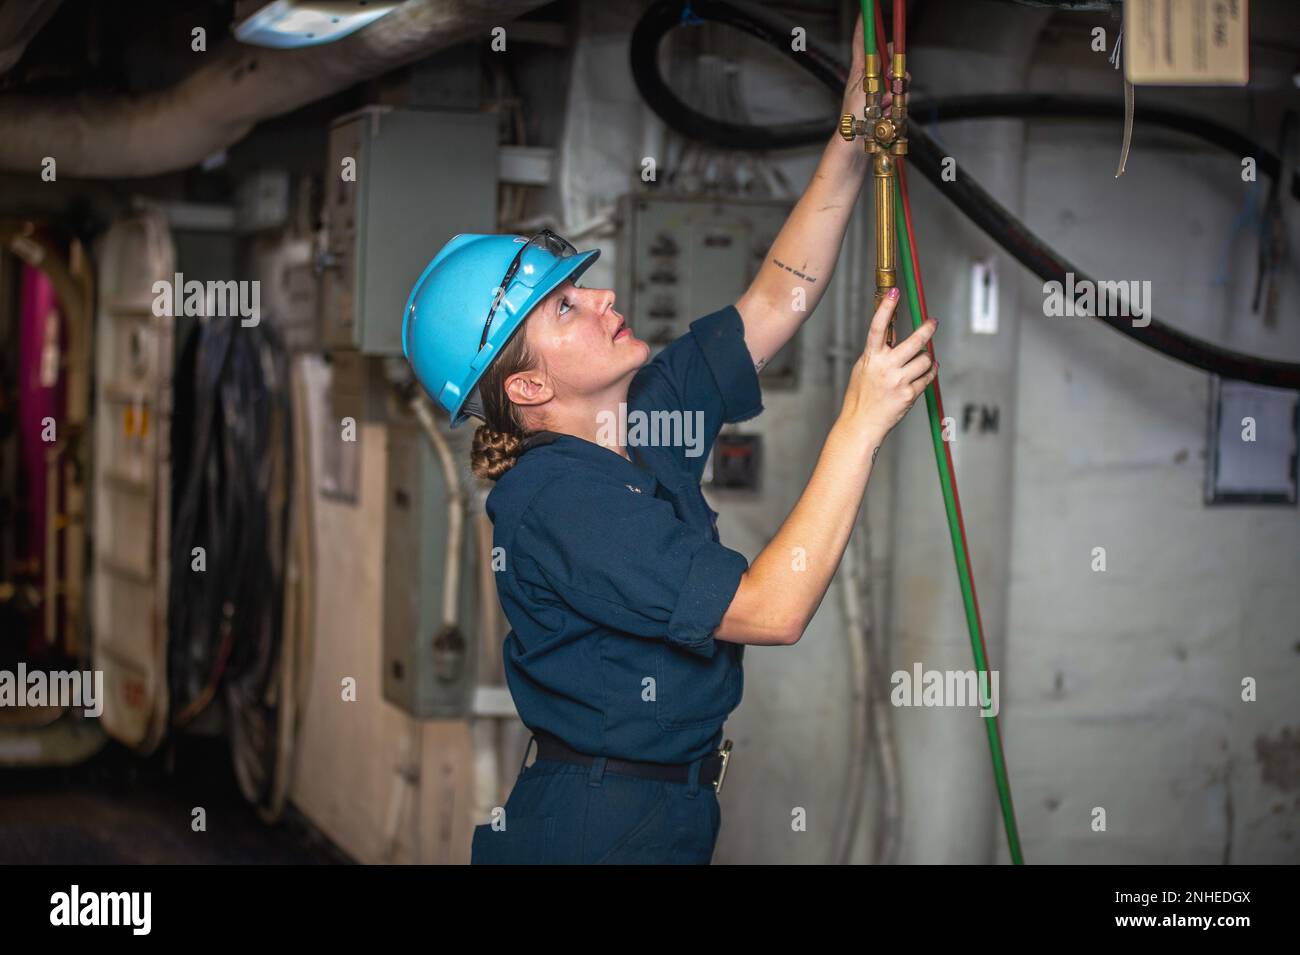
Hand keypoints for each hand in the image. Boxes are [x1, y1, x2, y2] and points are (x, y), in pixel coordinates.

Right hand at [837, 289, 936, 443]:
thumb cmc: (861, 396)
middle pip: (915, 342)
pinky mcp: (909, 394)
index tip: (894, 292)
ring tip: (922, 361)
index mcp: (871, 358)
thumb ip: (878, 354)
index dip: (886, 308)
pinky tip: (927, 371)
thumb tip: (895, 338)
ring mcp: (898, 381)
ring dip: (927, 359)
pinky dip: (930, 372)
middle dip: (927, 330)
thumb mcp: (863, 369)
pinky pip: (928, 377)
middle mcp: (885, 367)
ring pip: (925, 360)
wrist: (861, 424)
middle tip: (932, 322)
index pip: (878, 327)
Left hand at [841, 13, 909, 119]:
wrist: (855, 145)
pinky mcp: (885, 107)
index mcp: (860, 71)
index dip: (865, 26)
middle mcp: (870, 79)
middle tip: (895, 77)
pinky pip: (901, 101)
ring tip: (886, 105)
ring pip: (899, 82)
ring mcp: (878, 93)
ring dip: (897, 94)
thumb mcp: (865, 88)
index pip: (863, 42)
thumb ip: (878, 70)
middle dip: (897, 68)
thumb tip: (891, 57)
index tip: (867, 12)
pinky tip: (887, 116)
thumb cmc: (854, 119)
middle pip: (890, 61)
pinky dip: (898, 108)